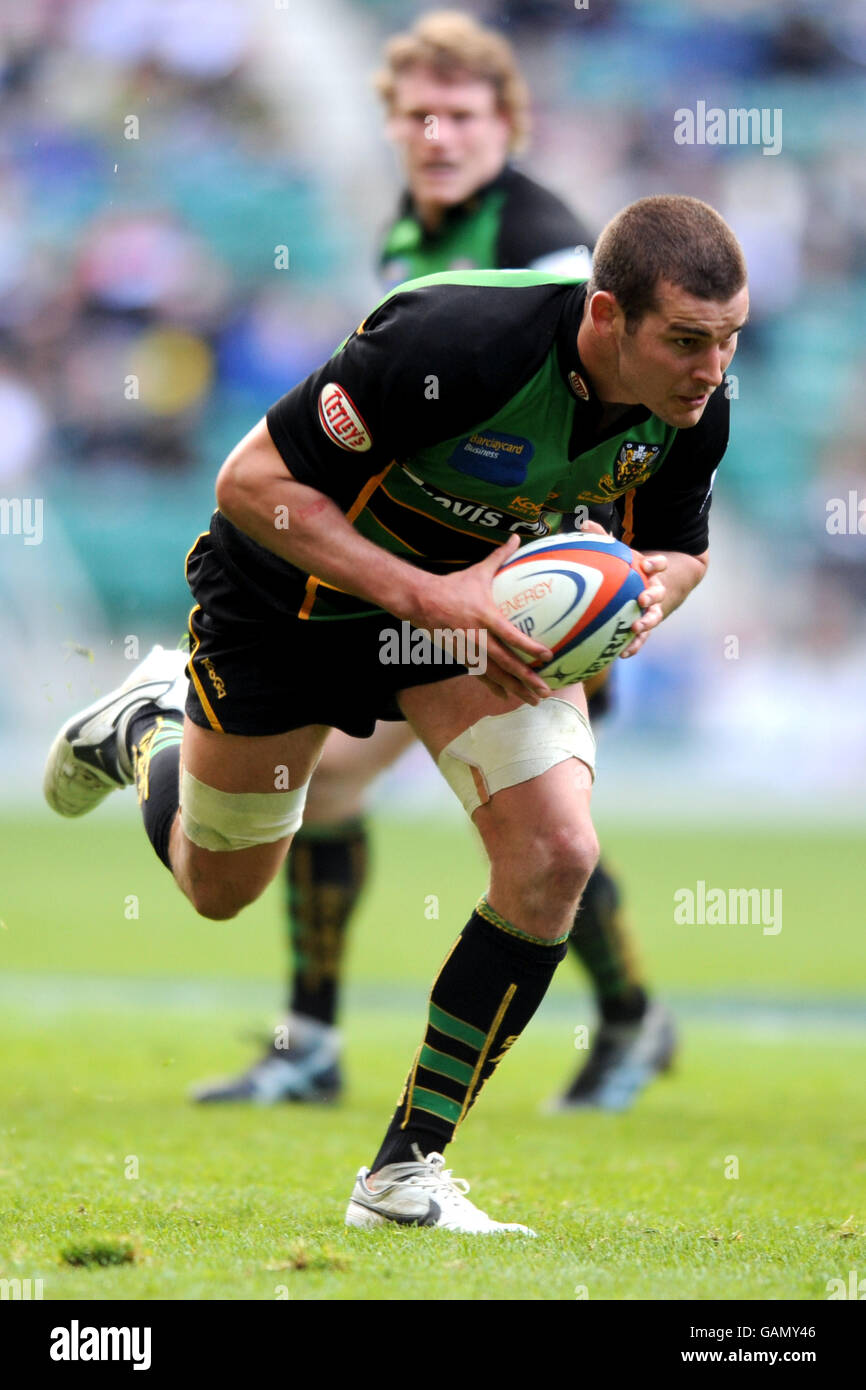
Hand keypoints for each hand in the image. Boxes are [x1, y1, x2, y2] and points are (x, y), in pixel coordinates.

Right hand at [407, 534, 554, 704]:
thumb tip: (516, 537)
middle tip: (545, 691)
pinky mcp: (461, 656)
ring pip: (495, 675)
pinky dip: (494, 686)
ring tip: (532, 700)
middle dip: (527, 679)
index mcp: (485, 617)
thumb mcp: (478, 571)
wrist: (420, 601)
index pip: (511, 636)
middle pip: (506, 663)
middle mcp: (478, 637)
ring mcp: (468, 650)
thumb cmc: (452, 584)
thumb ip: (500, 556)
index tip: (547, 656)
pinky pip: (481, 675)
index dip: (529, 647)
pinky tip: (506, 696)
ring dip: (514, 688)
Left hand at [577, 519, 665, 658]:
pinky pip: (641, 639)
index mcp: (649, 573)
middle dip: (653, 595)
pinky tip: (623, 655)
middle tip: (642, 597)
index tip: (650, 564)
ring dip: (646, 622)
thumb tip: (584, 524)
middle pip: (659, 593)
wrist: (642, 591)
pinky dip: (634, 646)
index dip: (657, 564)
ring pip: (653, 617)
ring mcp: (650, 611)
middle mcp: (653, 592)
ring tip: (636, 627)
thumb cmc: (625, 571)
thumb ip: (603, 540)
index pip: (658, 565)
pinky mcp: (643, 628)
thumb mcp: (617, 555)